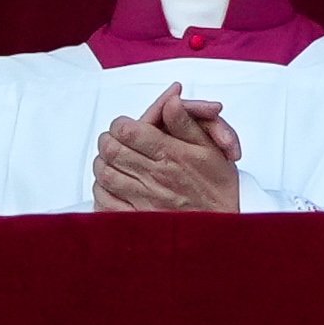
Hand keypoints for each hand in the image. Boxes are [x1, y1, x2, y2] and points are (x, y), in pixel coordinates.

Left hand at [90, 84, 242, 212]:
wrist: (221, 224)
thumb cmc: (217, 186)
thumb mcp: (210, 147)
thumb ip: (186, 123)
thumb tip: (171, 100)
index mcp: (170, 154)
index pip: (129, 131)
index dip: (122, 124)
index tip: (125, 125)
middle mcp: (154, 176)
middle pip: (112, 150)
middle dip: (109, 140)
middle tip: (113, 138)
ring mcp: (142, 198)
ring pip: (105, 174)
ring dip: (103, 163)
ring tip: (111, 159)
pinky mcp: (136, 218)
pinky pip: (105, 201)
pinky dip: (101, 189)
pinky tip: (109, 184)